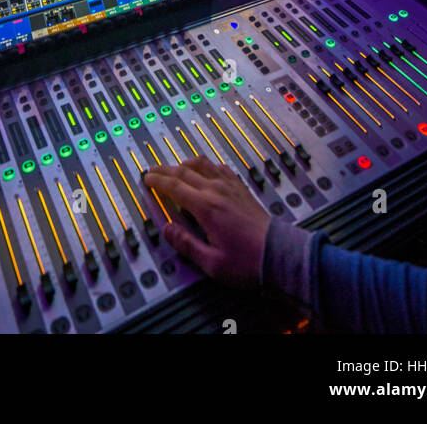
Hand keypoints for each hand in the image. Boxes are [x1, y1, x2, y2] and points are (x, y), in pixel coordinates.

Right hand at [142, 156, 269, 287]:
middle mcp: (217, 191)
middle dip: (165, 169)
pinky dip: (206, 165)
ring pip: (202, 164)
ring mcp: (230, 186)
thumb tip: (167, 229)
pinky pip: (219, 168)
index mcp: (206, 207)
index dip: (157, 181)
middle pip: (184, 171)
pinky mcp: (241, 188)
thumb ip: (186, 244)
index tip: (146, 178)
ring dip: (184, 163)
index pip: (175, 186)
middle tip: (152, 170)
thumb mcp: (212, 263)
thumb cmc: (247, 261)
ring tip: (174, 168)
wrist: (279, 254)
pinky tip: (204, 170)